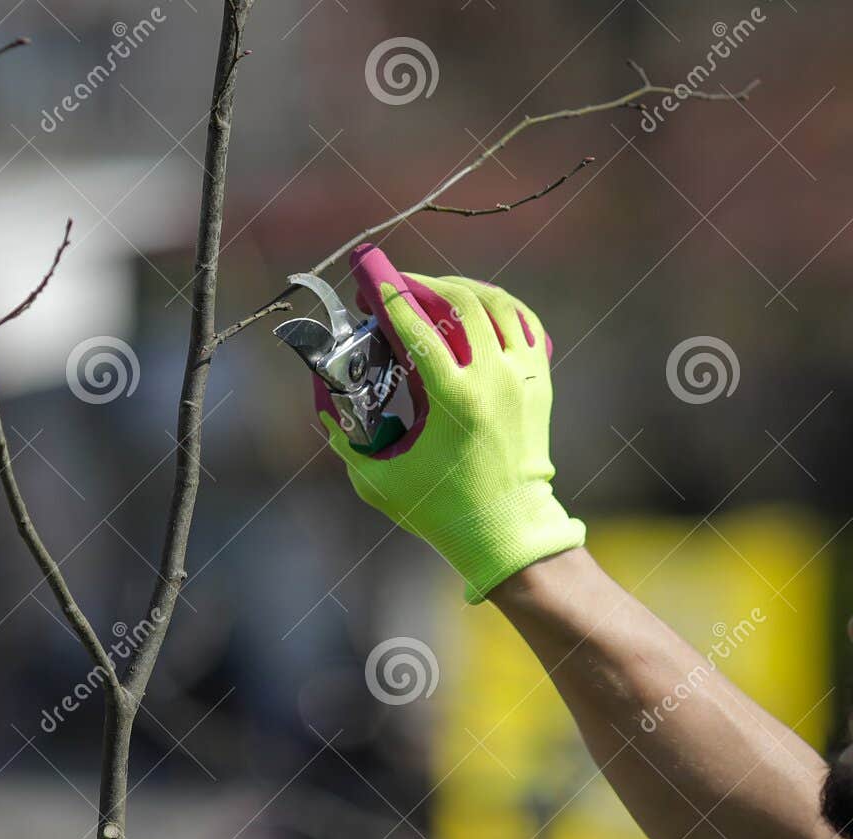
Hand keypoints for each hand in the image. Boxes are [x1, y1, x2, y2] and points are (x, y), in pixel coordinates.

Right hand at [317, 243, 584, 602]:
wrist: (508, 531)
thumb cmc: (441, 510)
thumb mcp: (380, 482)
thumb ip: (347, 443)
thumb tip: (324, 408)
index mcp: (457, 400)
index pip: (420, 329)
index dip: (391, 298)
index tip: (374, 280)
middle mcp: (495, 380)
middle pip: (462, 302)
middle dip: (426, 284)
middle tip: (401, 285)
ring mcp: (524, 377)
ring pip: (497, 304)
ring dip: (464, 288)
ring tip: (437, 290)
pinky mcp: (540, 381)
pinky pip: (524, 323)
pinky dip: (500, 306)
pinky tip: (478, 308)